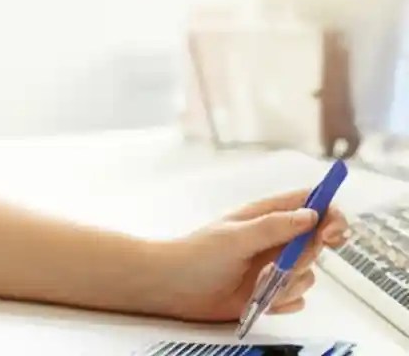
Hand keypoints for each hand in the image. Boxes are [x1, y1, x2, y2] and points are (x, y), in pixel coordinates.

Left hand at [151, 189, 351, 321]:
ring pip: (309, 274)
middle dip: (308, 255)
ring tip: (259, 282)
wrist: (173, 287)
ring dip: (290, 283)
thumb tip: (311, 215)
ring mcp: (273, 267)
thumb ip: (274, 226)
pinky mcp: (270, 292)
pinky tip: (259, 299)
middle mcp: (274, 239)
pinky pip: (297, 298)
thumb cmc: (195, 255)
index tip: (333, 231)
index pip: (311, 204)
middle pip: (317, 241)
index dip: (330, 213)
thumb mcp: (235, 236)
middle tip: (285, 264)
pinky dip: (283, 302)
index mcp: (265, 216)